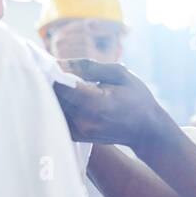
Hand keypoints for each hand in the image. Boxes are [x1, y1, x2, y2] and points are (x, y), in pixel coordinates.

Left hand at [52, 59, 167, 146]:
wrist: (146, 131)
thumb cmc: (137, 99)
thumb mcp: (120, 74)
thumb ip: (90, 67)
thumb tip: (61, 62)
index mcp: (96, 103)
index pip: (60, 84)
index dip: (51, 71)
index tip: (48, 61)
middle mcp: (84, 120)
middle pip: (53, 96)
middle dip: (48, 80)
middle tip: (49, 67)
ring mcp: (80, 130)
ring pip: (53, 106)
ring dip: (52, 92)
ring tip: (58, 80)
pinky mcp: (77, 135)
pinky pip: (58, 116)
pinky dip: (57, 104)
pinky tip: (65, 95)